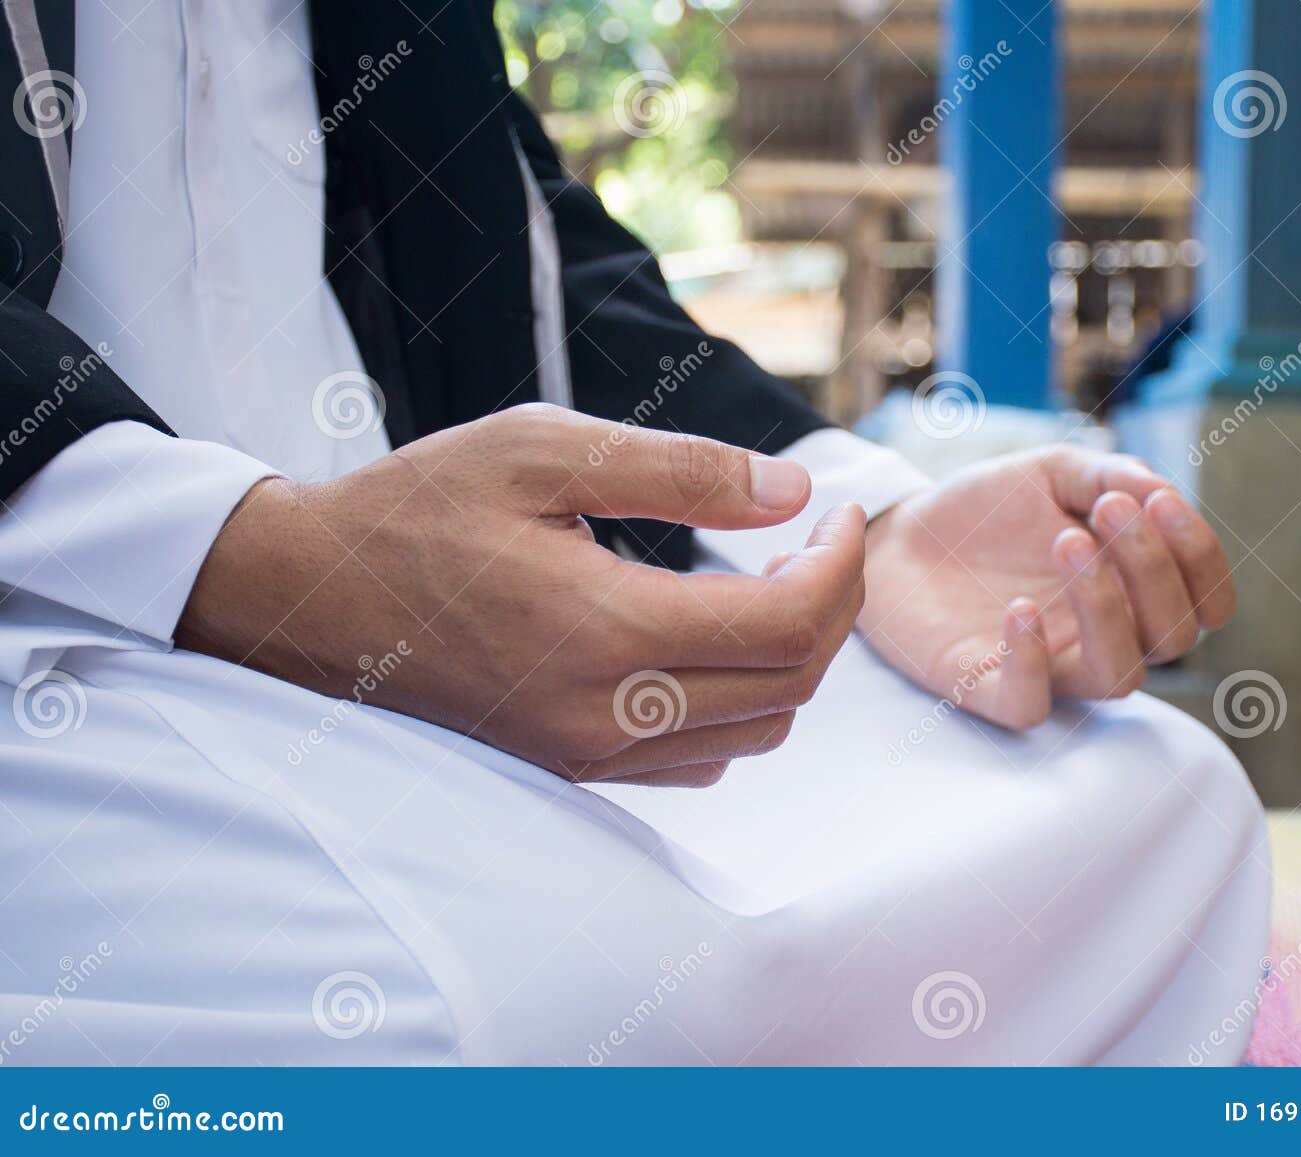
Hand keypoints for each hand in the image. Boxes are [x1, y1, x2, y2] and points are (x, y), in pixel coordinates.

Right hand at [177, 404, 864, 786]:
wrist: (309, 600)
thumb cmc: (416, 511)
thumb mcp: (542, 451)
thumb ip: (680, 470)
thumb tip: (792, 492)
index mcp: (606, 631)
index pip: (786, 626)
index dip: (840, 567)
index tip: (839, 511)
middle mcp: (607, 715)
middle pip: (789, 685)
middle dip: (830, 606)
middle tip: (817, 537)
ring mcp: (589, 756)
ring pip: (757, 732)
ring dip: (791, 658)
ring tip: (767, 580)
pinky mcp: (572, 770)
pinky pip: (700, 758)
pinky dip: (741, 703)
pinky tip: (710, 638)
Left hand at [857, 446, 1233, 728]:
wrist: (899, 531)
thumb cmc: (986, 509)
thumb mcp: (1053, 473)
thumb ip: (1113, 474)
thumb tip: (1164, 495)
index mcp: (1131, 589)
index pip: (1206, 603)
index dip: (1200, 558)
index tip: (1157, 501)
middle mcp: (1100, 636)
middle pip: (1173, 637)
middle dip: (1153, 568)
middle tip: (1106, 507)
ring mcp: (1050, 667)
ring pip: (1119, 677)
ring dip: (1106, 607)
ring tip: (1064, 540)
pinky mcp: (987, 688)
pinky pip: (1032, 706)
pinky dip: (1033, 661)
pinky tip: (1016, 608)